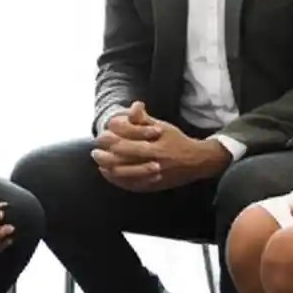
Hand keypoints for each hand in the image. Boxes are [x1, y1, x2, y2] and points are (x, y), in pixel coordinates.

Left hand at [92, 102, 227, 191]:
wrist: (196, 161)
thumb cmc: (177, 140)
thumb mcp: (162, 126)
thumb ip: (145, 119)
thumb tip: (134, 106)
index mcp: (155, 146)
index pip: (125, 143)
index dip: (110, 140)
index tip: (101, 135)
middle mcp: (153, 162)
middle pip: (121, 161)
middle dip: (104, 155)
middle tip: (95, 151)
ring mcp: (152, 177)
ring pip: (124, 175)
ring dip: (108, 169)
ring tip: (99, 162)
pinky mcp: (152, 186)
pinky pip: (130, 186)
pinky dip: (117, 181)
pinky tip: (109, 174)